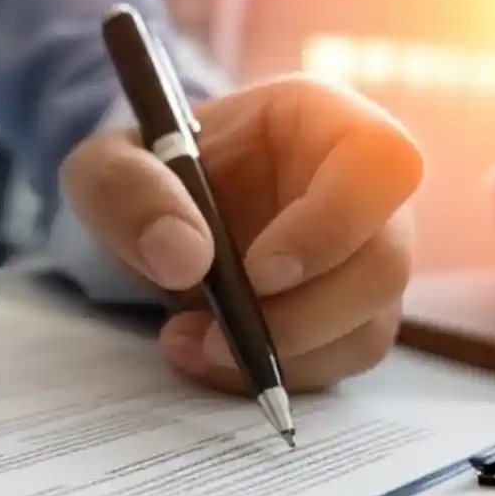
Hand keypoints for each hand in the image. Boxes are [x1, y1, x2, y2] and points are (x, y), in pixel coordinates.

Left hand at [62, 76, 421, 393]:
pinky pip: (340, 361)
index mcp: (321, 121)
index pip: (380, 161)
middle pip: (386, 264)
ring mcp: (365, 256)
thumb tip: (183, 257)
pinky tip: (207, 358)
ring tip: (192, 344)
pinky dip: (276, 374)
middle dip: (301, 318)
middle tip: (215, 335)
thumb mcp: (108, 166)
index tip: (258, 272)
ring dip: (283, 356)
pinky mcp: (350, 314)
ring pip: (369, 326)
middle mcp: (363, 190)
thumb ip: (127, 192)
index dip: (332, 224)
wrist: (163, 215)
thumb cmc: (152, 174)